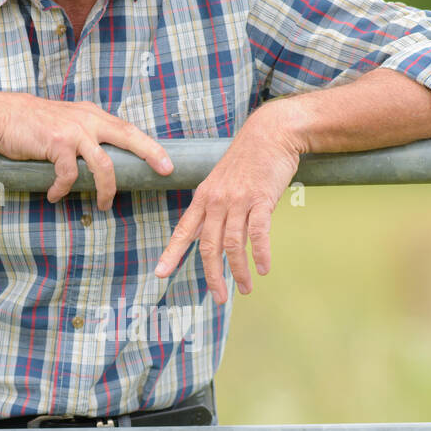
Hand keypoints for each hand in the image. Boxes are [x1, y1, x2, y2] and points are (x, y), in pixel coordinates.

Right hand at [0, 92, 171, 208]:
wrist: (3, 116)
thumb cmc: (34, 124)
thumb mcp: (67, 121)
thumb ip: (86, 134)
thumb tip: (102, 159)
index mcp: (93, 115)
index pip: (128, 129)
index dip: (149, 145)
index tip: (166, 161)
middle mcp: (88, 120)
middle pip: (128, 136)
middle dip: (150, 153)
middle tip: (164, 170)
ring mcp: (74, 131)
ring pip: (103, 166)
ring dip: (105, 190)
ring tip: (102, 205)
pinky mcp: (57, 144)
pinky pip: (68, 175)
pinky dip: (62, 190)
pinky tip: (53, 195)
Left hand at [153, 99, 303, 302]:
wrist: (270, 133)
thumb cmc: (247, 160)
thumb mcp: (219, 181)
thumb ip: (210, 209)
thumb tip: (199, 235)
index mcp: (204, 198)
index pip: (183, 230)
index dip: (171, 253)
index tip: (160, 274)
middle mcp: (217, 201)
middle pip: (209, 246)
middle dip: (212, 275)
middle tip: (219, 297)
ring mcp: (239, 200)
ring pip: (234, 244)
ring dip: (239, 271)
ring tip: (245, 288)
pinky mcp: (261, 199)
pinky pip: (258, 233)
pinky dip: (260, 254)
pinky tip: (263, 268)